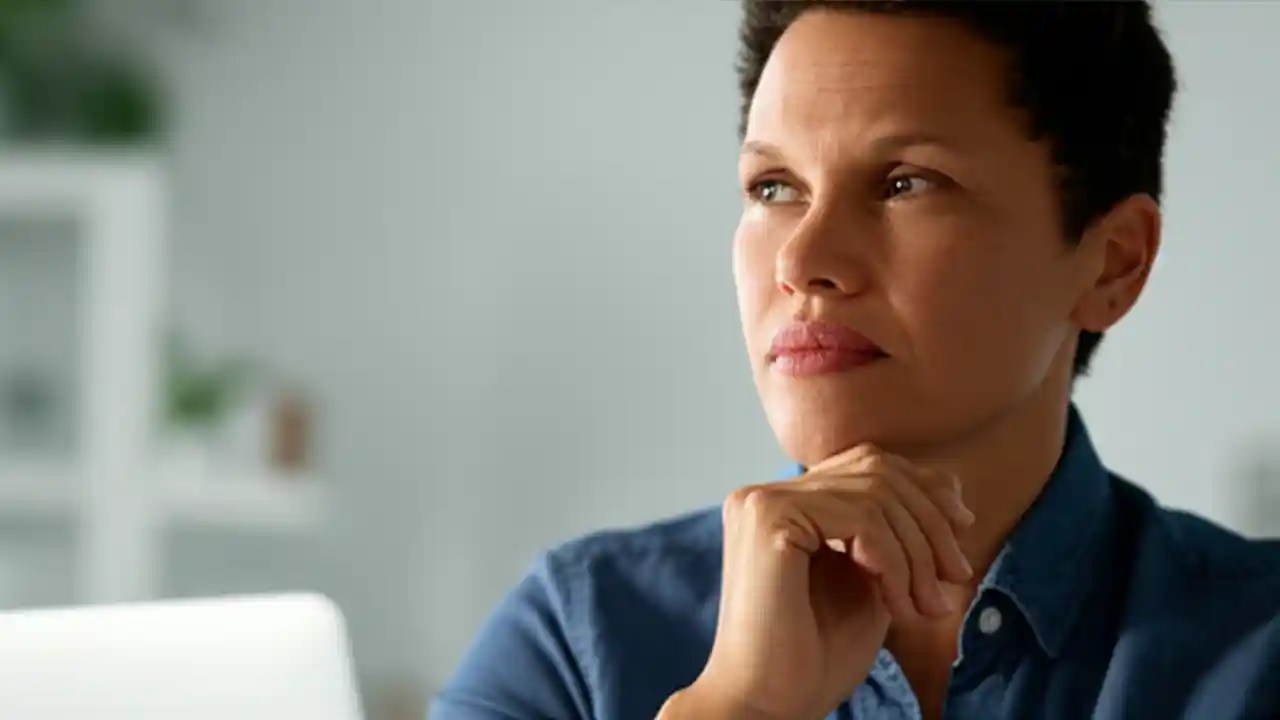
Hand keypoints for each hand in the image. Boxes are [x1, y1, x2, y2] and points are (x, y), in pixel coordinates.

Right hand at [663, 444, 974, 719]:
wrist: (768, 706)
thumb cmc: (815, 656)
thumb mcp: (874, 579)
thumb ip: (897, 532)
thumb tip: (949, 481)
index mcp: (781, 502)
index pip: (866, 464)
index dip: (923, 489)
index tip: (962, 531)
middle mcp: (763, 493)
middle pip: (876, 470)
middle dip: (930, 522)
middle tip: (956, 577)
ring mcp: (761, 502)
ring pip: (875, 492)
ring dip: (918, 551)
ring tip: (930, 604)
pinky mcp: (768, 520)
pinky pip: (860, 518)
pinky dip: (895, 561)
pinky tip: (899, 605)